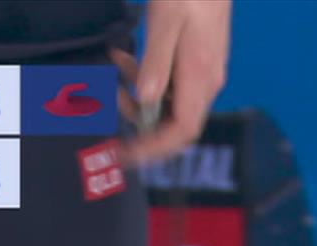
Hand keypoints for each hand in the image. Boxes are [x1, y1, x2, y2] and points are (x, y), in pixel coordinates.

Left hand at [122, 0, 230, 164]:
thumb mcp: (166, 21)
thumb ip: (156, 64)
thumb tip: (145, 99)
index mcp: (200, 76)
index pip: (182, 131)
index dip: (154, 148)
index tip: (125, 153)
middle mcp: (207, 80)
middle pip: (175, 121)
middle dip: (140, 117)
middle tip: (109, 96)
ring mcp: (205, 71)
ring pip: (170, 102)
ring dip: (139, 94)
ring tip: (114, 66)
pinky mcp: (198, 59)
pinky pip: (172, 83)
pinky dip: (146, 78)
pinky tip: (127, 56)